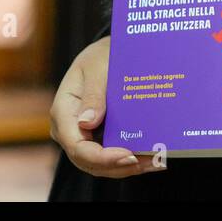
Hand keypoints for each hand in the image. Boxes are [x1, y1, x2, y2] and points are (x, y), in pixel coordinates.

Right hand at [49, 36, 164, 177]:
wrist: (107, 53)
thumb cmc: (100, 56)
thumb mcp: (97, 67)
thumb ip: (93, 94)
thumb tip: (87, 123)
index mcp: (63, 111)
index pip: (77, 146)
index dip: (102, 157)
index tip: (129, 155)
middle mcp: (70, 129)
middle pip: (89, 161)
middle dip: (120, 166)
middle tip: (151, 161)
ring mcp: (83, 136)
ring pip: (101, 165)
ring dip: (129, 168)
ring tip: (158, 161)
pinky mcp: (98, 138)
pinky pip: (111, 156)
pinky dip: (132, 160)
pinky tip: (154, 157)